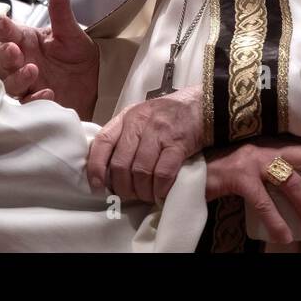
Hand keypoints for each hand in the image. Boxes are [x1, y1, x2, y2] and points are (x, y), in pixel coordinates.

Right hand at [0, 0, 98, 118]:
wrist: (96, 79)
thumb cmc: (76, 53)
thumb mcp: (71, 33)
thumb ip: (62, 14)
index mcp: (26, 40)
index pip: (7, 32)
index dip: (1, 28)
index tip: (1, 23)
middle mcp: (22, 62)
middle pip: (3, 60)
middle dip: (5, 54)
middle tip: (13, 49)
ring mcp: (27, 83)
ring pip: (10, 83)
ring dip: (18, 77)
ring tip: (32, 69)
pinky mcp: (36, 101)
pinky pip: (28, 103)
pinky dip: (35, 99)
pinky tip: (47, 92)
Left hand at [87, 86, 202, 202]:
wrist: (203, 104)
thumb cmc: (169, 116)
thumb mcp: (142, 118)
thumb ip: (125, 137)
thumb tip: (108, 170)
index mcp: (127, 117)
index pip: (102, 142)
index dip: (96, 168)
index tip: (98, 186)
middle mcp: (140, 122)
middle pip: (120, 164)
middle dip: (123, 187)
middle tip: (131, 195)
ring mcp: (159, 131)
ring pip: (140, 172)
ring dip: (143, 191)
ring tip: (148, 196)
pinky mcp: (178, 142)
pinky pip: (163, 173)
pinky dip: (160, 188)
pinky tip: (162, 192)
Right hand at [205, 138, 300, 243]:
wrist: (192, 169)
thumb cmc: (228, 167)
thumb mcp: (258, 161)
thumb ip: (279, 165)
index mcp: (276, 139)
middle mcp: (268, 143)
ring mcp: (254, 158)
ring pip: (291, 179)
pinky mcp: (239, 176)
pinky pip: (263, 201)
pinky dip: (276, 221)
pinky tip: (285, 237)